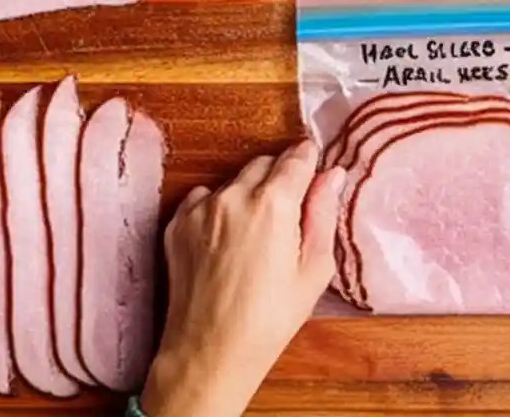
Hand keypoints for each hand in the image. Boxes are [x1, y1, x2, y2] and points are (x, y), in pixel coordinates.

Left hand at [140, 141, 345, 416]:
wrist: (209, 351)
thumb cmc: (270, 319)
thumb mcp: (313, 270)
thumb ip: (323, 214)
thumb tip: (333, 175)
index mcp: (273, 204)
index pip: (297, 158)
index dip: (309, 161)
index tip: (314, 168)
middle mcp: (233, 196)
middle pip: (264, 163)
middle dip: (279, 178)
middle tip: (287, 216)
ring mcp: (200, 208)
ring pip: (233, 181)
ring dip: (248, 194)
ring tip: (254, 237)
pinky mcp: (176, 223)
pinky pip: (203, 199)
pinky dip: (218, 210)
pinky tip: (226, 243)